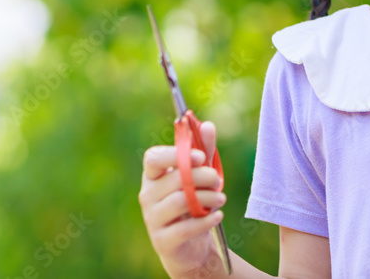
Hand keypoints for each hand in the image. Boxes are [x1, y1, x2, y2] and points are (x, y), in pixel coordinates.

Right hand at [139, 120, 226, 277]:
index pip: (153, 158)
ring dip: (207, 198)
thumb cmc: (195, 202)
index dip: (174, 154)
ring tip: (221, 198)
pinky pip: (184, 227)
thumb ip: (204, 150)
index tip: (199, 157)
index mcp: (154, 175)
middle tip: (218, 180)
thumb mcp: (202, 174)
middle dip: (203, 176)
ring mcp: (152, 218)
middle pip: (175, 179)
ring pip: (180, 201)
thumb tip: (208, 125)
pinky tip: (218, 216)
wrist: (192, 245)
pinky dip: (205, 220)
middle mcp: (148, 195)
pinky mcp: (162, 240)